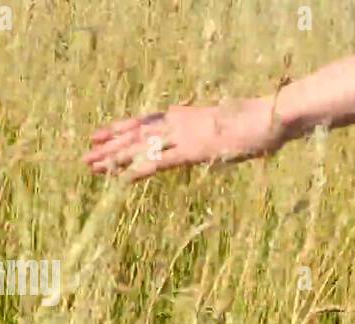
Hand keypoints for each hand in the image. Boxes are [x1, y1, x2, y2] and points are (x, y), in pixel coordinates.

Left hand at [82, 98, 289, 180]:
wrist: (268, 117)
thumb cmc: (252, 122)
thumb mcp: (223, 126)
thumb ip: (206, 133)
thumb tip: (201, 142)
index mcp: (183, 115)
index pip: (143, 122)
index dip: (119, 129)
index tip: (98, 134)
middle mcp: (177, 123)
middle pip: (134, 135)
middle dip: (108, 146)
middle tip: (85, 155)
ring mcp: (182, 136)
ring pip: (139, 148)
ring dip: (114, 159)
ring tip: (91, 167)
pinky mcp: (190, 151)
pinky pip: (157, 163)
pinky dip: (136, 170)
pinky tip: (119, 178)